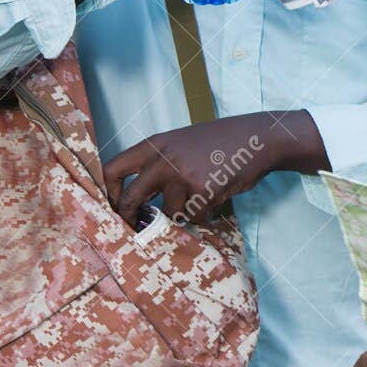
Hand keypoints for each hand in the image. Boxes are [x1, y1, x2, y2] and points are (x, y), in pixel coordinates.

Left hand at [101, 110, 326, 227]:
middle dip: (132, 218)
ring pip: (170, 213)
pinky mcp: (203, 191)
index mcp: (154, 145)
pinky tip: (217, 194)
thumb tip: (137, 199)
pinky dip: (205, 212)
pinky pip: (195, 216)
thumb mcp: (180, 143)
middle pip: (132, 199)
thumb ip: (158, 162)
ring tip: (202, 194)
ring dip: (184, 212)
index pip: (113, 169)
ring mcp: (182, 176)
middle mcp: (163, 160)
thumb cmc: (219, 143)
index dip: (110, 192)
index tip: (117, 205)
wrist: (256, 139)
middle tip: (136, 227)